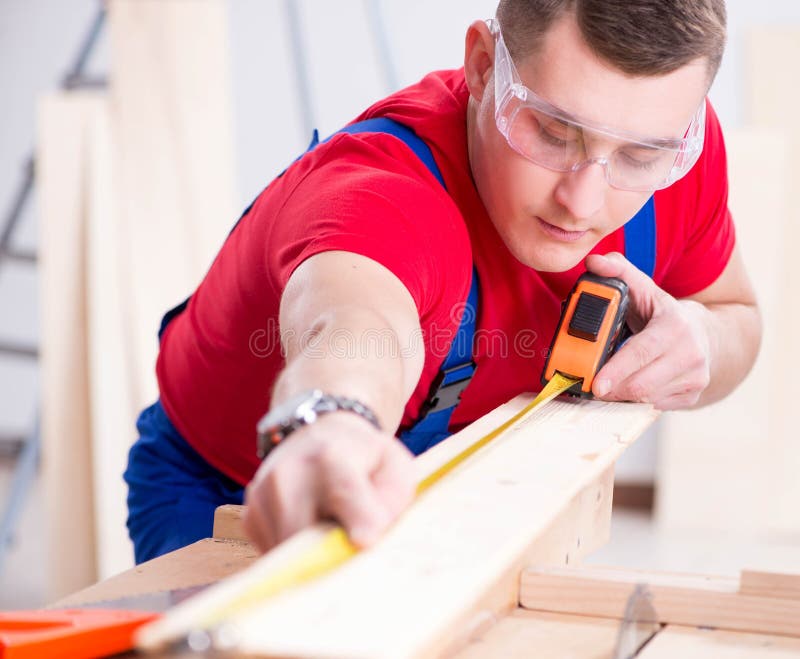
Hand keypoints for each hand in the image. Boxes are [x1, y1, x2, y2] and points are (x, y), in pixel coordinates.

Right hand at [242, 411, 415, 552]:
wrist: (319, 437)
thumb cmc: (363, 459)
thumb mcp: (392, 465)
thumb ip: (392, 497)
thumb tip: (371, 539)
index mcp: (330, 457)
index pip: (343, 492)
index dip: (358, 520)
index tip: (367, 542)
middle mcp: (287, 475)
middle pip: (306, 537)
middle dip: (332, 558)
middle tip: (355, 564)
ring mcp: (263, 498)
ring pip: (289, 556)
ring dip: (314, 560)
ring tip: (335, 539)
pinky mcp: (250, 519)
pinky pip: (276, 556)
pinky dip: (297, 556)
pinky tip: (313, 534)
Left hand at [584, 252, 713, 409]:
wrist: (707, 335)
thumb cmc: (665, 314)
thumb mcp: (644, 289)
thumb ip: (618, 272)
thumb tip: (594, 262)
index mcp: (676, 326)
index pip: (641, 353)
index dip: (616, 370)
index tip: (595, 384)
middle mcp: (691, 354)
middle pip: (641, 383)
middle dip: (611, 387)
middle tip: (590, 385)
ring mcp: (696, 377)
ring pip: (646, 398)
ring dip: (621, 395)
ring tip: (608, 384)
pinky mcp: (693, 395)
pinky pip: (654, 406)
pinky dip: (635, 401)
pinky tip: (627, 389)